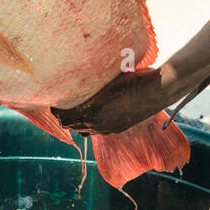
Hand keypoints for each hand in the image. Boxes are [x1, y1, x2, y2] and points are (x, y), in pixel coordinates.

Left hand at [53, 67, 169, 134]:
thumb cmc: (132, 79)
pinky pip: (97, 132)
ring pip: (83, 131)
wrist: (156, 91)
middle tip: (60, 107)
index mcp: (91, 111)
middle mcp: (97, 124)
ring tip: (73, 112)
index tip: (53, 101)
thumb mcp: (107, 79)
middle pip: (71, 126)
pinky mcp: (118, 129)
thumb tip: (74, 78)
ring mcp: (108, 129)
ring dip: (76, 123)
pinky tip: (92, 116)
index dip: (56, 110)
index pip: (64, 116)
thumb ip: (90, 83)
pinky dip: (90, 125)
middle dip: (64, 117)